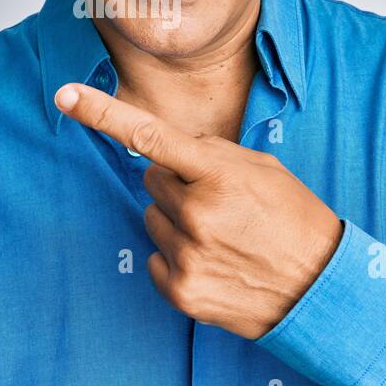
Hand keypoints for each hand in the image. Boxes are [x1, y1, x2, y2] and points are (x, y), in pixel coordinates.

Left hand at [55, 83, 343, 338]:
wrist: (320, 290)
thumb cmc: (294, 220)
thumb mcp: (263, 169)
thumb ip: (212, 155)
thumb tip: (170, 150)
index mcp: (219, 175)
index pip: (151, 136)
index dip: (102, 113)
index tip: (65, 95)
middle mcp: (198, 213)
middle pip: (152, 180)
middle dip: (178, 185)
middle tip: (220, 203)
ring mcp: (187, 255)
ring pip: (152, 217)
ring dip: (178, 222)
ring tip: (222, 236)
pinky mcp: (181, 290)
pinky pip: (155, 257)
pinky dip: (177, 257)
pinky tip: (214, 262)